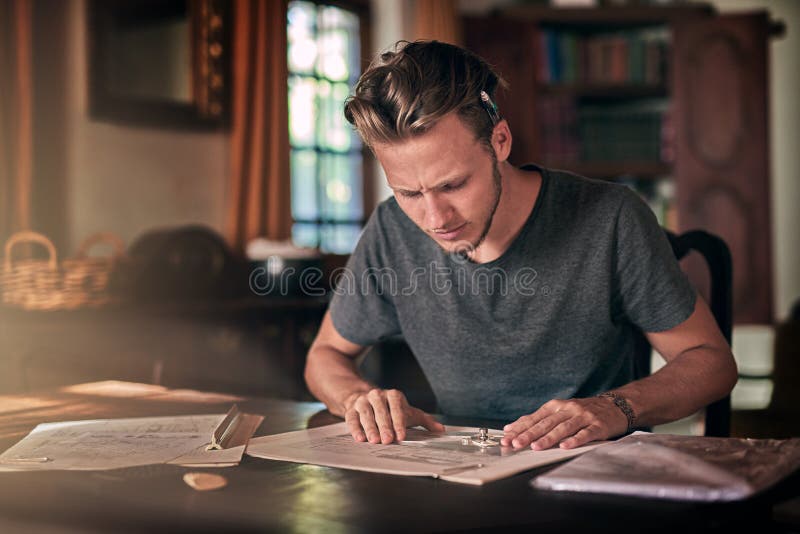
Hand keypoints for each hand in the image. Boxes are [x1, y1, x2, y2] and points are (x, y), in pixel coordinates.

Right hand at [343, 388, 444, 443]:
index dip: (399, 422)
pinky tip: (359, 438)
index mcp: (393, 395)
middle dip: (384, 426)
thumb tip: (441, 430)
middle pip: (381, 411)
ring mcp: (363, 401)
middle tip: (387, 440)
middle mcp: (377, 396)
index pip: (397, 408)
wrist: (365, 397)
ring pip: (366, 414)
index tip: (401, 435)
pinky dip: (355, 428)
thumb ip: (425, 420)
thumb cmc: (390, 408)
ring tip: (373, 440)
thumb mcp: (408, 411)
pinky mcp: (351, 409)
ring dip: (370, 428)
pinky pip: (352, 418)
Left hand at [500, 397, 627, 450]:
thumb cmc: (582, 411)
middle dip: (529, 434)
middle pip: (546, 422)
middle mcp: (568, 409)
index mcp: (556, 406)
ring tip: (536, 446)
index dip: (520, 427)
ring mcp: (583, 416)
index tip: (507, 436)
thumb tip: (512, 427)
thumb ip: (538, 419)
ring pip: (563, 427)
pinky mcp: (598, 425)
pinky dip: (574, 440)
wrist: (614, 406)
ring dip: (549, 438)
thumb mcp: (560, 411)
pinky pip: (585, 433)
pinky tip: (565, 446)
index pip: (535, 417)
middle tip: (516, 443)